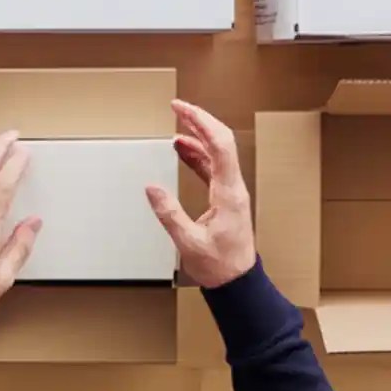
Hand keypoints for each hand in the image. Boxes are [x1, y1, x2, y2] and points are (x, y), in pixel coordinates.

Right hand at [145, 100, 255, 288]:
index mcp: (228, 193)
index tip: (181, 108)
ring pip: (216, 152)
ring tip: (176, 125)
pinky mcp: (225, 198)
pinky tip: (181, 149)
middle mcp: (233, 187)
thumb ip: (168, 213)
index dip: (200, 122)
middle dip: (199, 120)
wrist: (238, 283)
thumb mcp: (188, 242)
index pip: (219, 145)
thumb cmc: (219, 266)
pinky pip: (212, 167)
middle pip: (221, 141)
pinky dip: (197, 154)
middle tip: (178, 106)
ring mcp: (230, 191)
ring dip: (197, 136)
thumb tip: (151, 188)